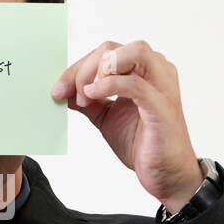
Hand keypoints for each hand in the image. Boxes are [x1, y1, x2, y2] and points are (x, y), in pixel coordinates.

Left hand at [51, 40, 204, 211]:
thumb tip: (64, 91)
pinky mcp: (162, 106)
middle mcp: (156, 71)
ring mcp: (162, 86)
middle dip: (84, 69)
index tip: (58, 90)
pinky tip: (93, 96)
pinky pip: (135, 84)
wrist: (165, 174)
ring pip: (132, 52)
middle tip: (70, 95)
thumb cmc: (142, 143)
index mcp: (143, 70)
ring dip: (99, 70)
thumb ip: (88, 102)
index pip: (105, 53)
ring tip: (86, 96)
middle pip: (112, 48)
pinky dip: (110, 85)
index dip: (77, 68)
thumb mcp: (106, 117)